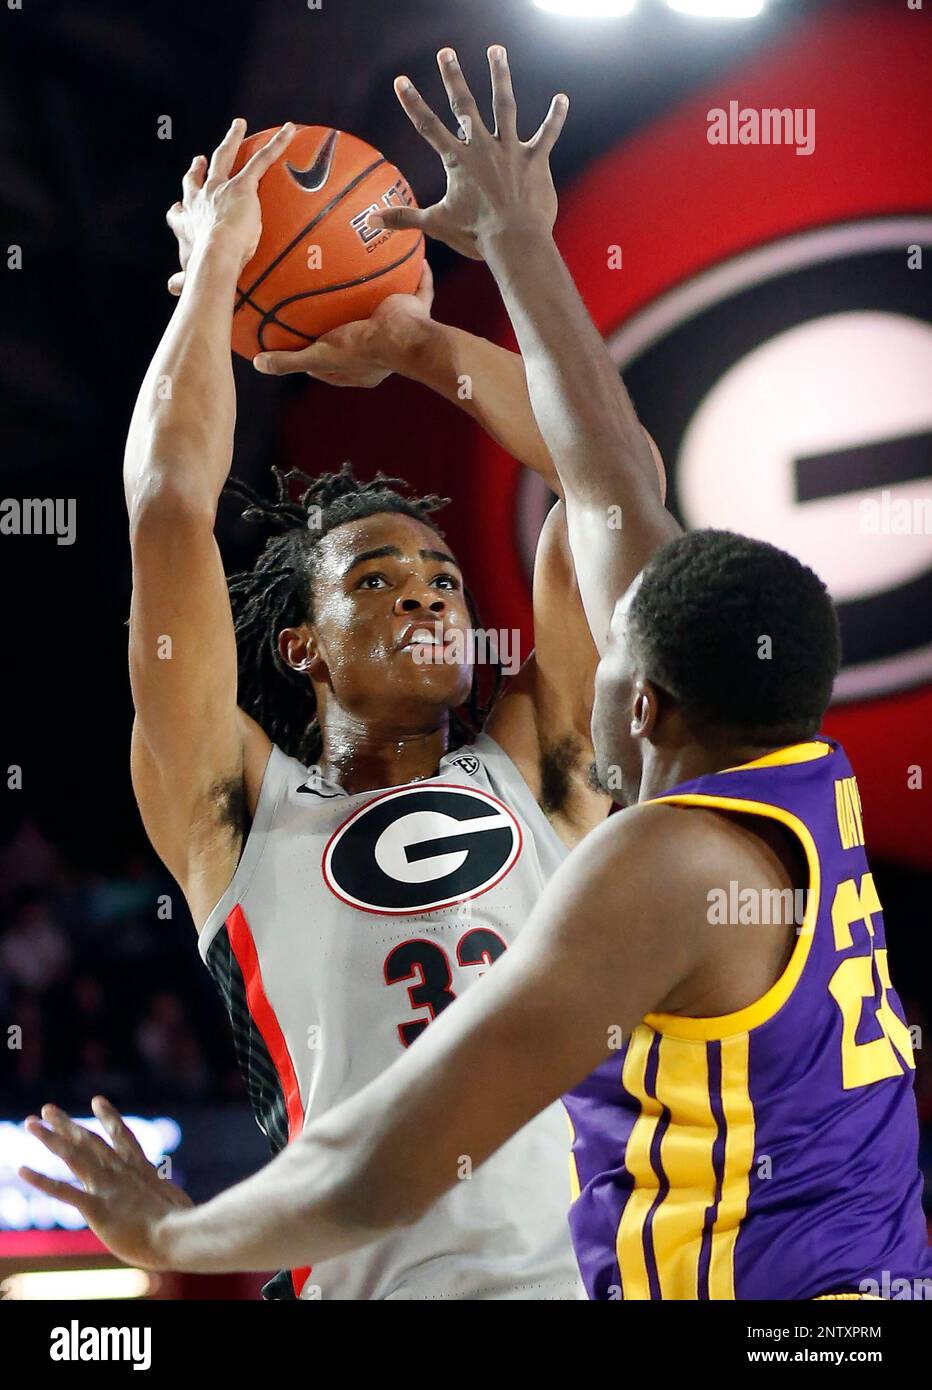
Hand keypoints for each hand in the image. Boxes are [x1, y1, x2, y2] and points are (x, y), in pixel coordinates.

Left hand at [19, 1098, 193, 1269]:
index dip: (109, 1117)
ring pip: (74, 1155)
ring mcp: (109, 1187)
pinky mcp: (98, 1206)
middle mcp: (122, 1173)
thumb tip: (175, 1209)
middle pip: (90, 1141)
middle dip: (67, 1124)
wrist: (182, 1236)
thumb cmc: (185, 1230)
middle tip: (48, 1108)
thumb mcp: (176, 1210)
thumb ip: (166, 1204)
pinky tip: (22, 1170)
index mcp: (142, 1172)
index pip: (122, 1138)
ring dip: (50, 1138)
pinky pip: (64, 1191)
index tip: (97, 1100)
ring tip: (30, 1123)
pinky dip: (42, 1180)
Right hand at [166, 117, 296, 291]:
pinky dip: (276, 144)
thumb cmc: (203, 269)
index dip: (181, 206)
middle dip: (201, 164)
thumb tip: (173, 288)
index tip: (179, 204)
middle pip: (200, 175)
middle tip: (202, 157)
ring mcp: (220, 188)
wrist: (215, 256)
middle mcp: (200, 198)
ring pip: (227, 156)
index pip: (180, 210)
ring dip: (233, 139)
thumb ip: (183, 280)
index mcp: (188, 220)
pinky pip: (261, 160)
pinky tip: (288, 131)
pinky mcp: (242, 186)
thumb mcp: (189, 273)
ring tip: (239, 125)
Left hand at [252, 260, 434, 385]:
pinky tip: (413, 255)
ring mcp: (399, 330)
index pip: (332, 361)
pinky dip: (419, 275)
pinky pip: (420, 289)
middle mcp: (380, 350)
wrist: (405, 338)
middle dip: (346, 318)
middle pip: (360, 332)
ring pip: (389, 307)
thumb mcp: (319, 355)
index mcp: (359, 366)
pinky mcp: (417, 312)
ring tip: (367, 270)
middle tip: (329, 301)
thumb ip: (290, 359)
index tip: (299, 336)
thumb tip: (258, 364)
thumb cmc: (362, 349)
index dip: (315, 351)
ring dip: (381, 291)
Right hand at [367, 45, 567, 260]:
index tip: (401, 81)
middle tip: (446, 53)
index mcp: (458, 161)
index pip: (429, 126)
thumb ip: (406, 218)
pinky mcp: (535, 160)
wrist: (515, 242)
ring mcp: (510, 151)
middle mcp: (483, 148)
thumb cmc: (476, 235)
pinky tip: (562, 99)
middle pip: (465, 105)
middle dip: (453, 77)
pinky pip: (547, 134)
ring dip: (500, 76)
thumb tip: (372, 220)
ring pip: (505, 106)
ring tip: (496, 51)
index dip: (413, 103)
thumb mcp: (437, 225)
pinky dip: (555, 117)